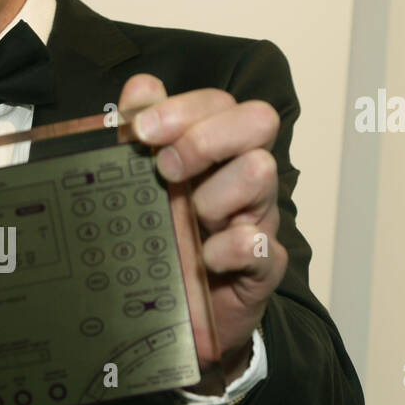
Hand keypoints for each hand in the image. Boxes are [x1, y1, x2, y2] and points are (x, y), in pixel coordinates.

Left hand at [119, 74, 286, 377]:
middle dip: (204, 138)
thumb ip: (142, 134)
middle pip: (258, 121)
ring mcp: (259, 218)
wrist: (180, 318)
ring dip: (215, 194)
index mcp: (216, 151)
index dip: (183, 107)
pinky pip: (262, 245)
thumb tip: (140, 87)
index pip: (219, 103)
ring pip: (262, 172)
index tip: (141, 130)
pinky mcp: (264, 266)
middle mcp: (244, 176)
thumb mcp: (146, 187)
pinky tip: (204, 259)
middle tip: (166, 170)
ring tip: (187, 222)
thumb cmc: (167, 243)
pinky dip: (229, 249)